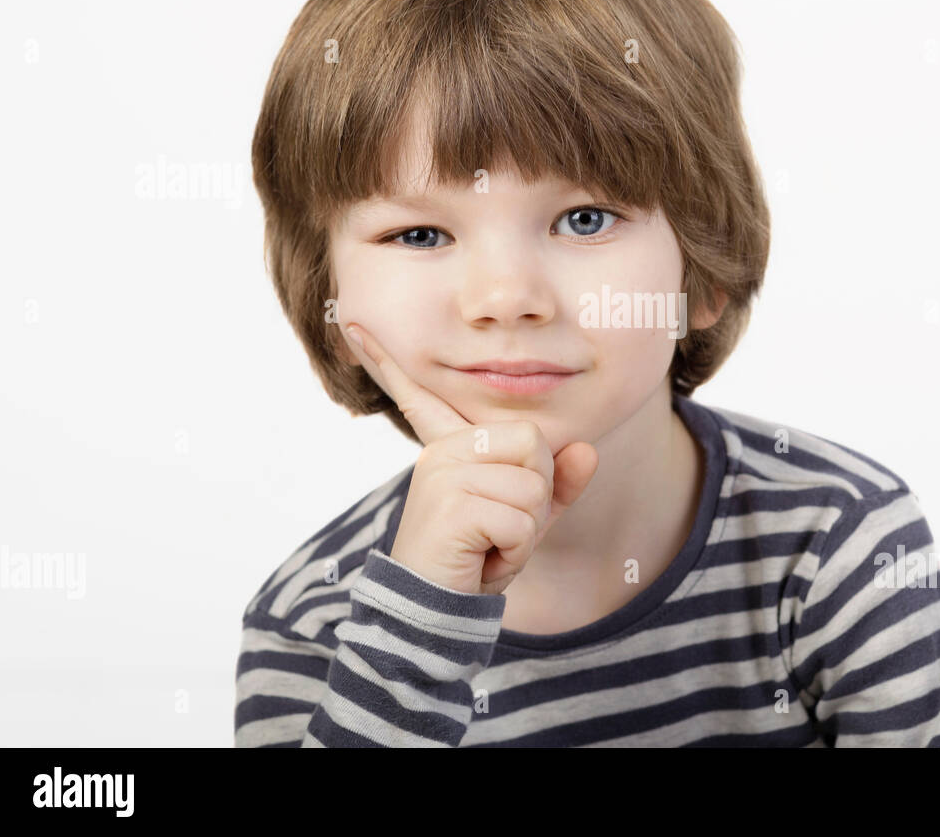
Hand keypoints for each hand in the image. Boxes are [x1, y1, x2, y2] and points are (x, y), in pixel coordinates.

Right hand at [344, 322, 598, 595]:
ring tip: (488, 546)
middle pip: (535, 445)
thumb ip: (555, 484)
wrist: (434, 615)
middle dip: (535, 497)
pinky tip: (481, 559)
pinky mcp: (453, 504)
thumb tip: (587, 450)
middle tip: (497, 530)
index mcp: (452, 448)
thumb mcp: (523, 520)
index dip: (389, 362)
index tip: (352, 324)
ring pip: (534, 486)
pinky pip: (521, 519)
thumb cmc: (475, 561)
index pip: (426, 398)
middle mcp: (444, 451)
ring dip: (525, 531)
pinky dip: (515, 551)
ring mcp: (444, 474)